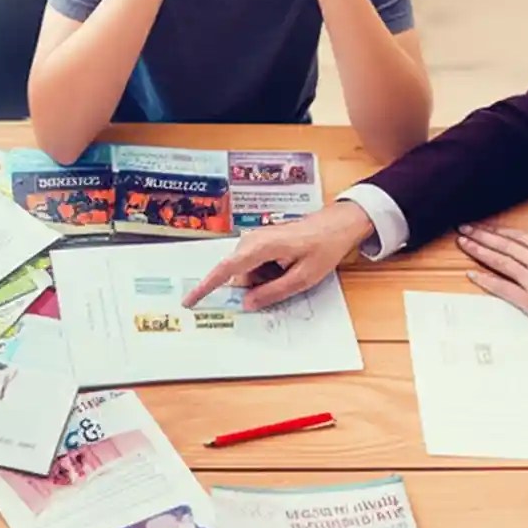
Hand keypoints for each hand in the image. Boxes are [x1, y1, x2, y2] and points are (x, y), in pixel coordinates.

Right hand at [182, 201, 373, 310]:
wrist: (338, 223)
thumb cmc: (323, 247)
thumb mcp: (302, 278)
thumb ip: (272, 292)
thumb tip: (247, 304)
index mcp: (260, 247)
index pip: (225, 270)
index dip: (205, 287)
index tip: (189, 301)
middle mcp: (252, 240)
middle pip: (238, 275)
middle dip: (254, 287)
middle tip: (286, 280)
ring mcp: (255, 238)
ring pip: (247, 271)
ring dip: (263, 279)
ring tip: (291, 270)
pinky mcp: (260, 240)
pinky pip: (254, 264)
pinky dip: (267, 272)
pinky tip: (288, 265)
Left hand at [456, 224, 527, 348]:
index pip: (520, 238)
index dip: (499, 232)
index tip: (486, 228)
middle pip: (504, 245)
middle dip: (482, 236)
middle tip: (464, 229)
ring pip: (499, 261)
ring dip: (478, 251)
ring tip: (463, 243)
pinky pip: (502, 288)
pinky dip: (485, 280)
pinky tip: (472, 274)